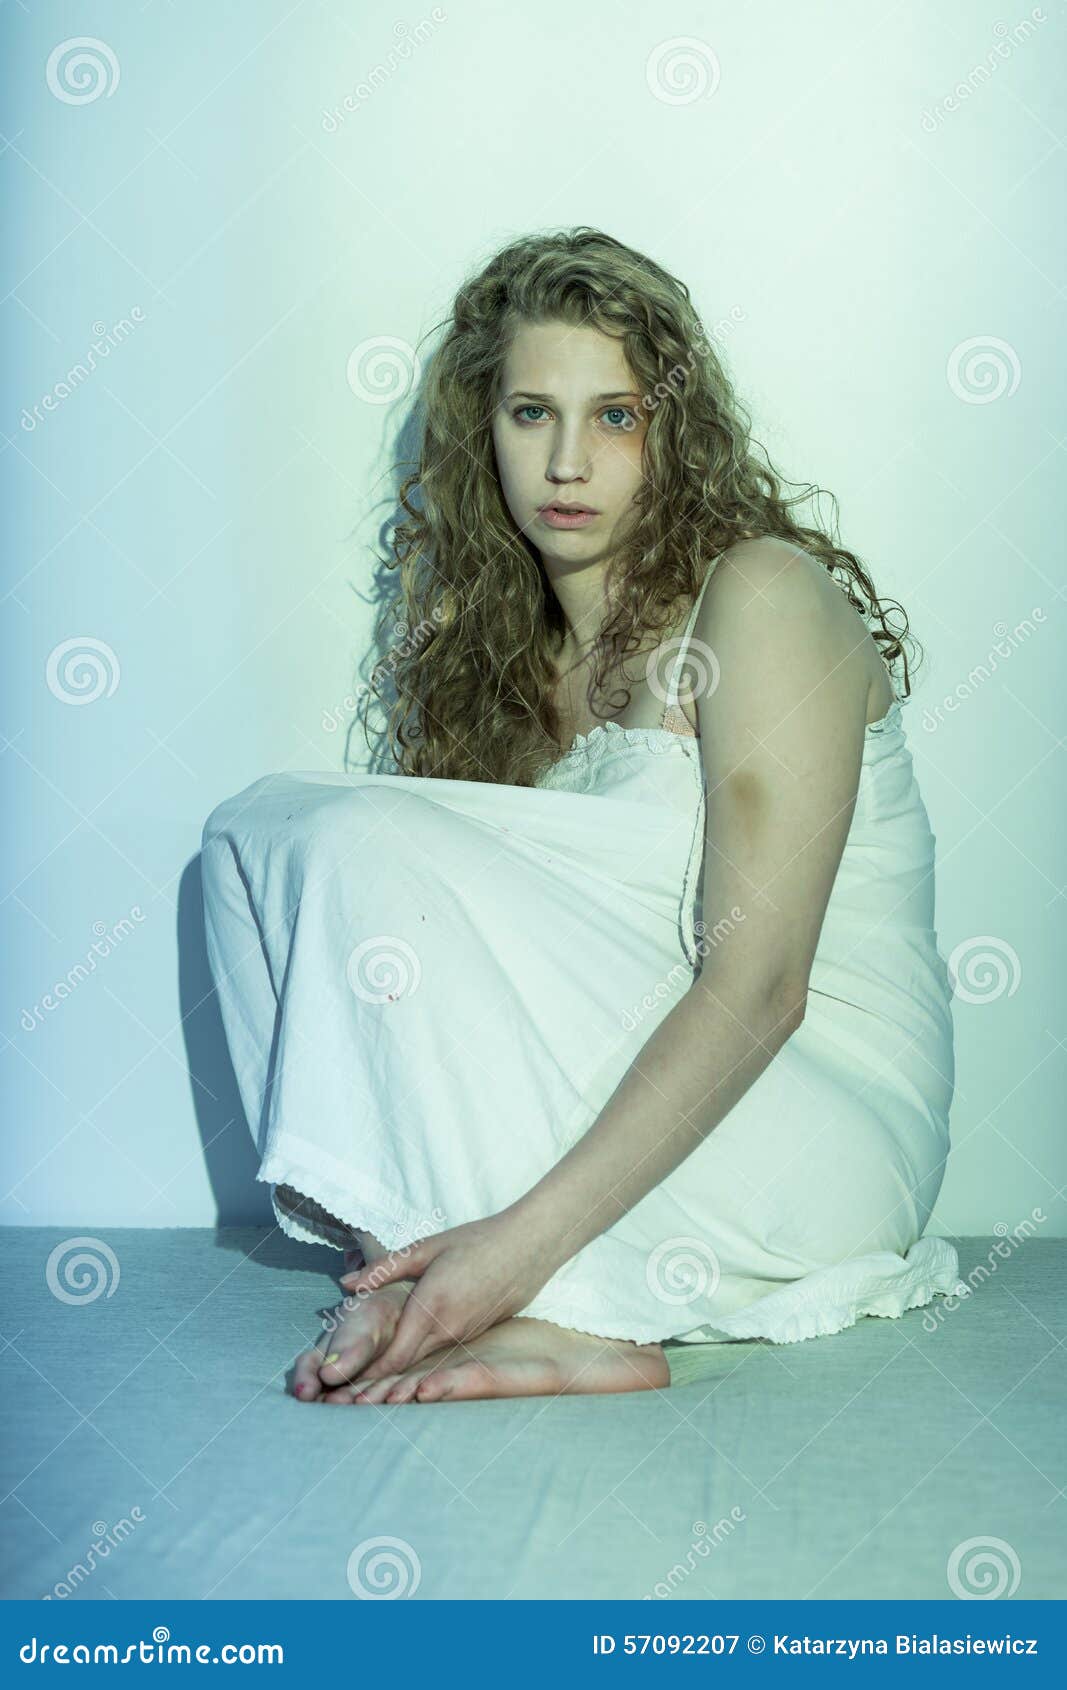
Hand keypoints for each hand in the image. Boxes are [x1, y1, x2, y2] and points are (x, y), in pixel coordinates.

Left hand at [337, 1212, 550, 1379]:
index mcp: (431, 1306)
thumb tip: (346, 1284)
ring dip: (398, 1373)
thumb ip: (386, 1268)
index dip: (368, 1373)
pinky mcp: (475, 1336)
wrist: (529, 1247)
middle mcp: (448, 1329)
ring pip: (424, 1361)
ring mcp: (464, 1336)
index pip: (394, 1355)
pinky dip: (421, 1361)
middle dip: (377, 1380)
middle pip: (407, 1366)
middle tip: (346, 1393)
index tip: (344, 1383)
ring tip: (367, 1386)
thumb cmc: (476, 1241)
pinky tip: (406, 1361)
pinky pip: (441, 1352)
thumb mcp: (427, 1248)